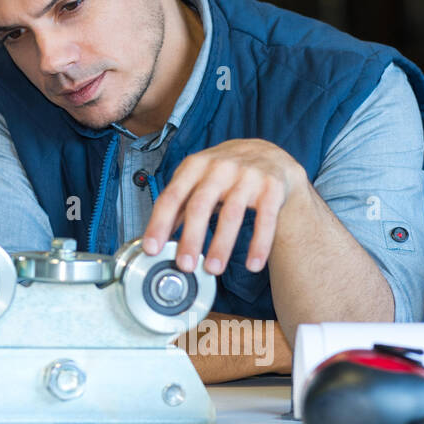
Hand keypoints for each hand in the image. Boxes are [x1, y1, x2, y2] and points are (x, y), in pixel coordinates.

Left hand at [140, 139, 306, 276]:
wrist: (267, 154)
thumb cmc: (223, 171)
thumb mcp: (197, 179)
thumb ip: (178, 206)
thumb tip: (155, 238)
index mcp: (194, 166)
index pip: (172, 197)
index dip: (159, 223)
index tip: (151, 249)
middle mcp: (219, 168)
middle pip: (200, 206)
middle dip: (191, 238)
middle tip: (185, 266)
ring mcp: (247, 177)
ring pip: (231, 214)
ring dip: (221, 245)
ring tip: (213, 269)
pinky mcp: (271, 188)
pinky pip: (266, 219)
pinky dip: (259, 244)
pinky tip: (254, 265)